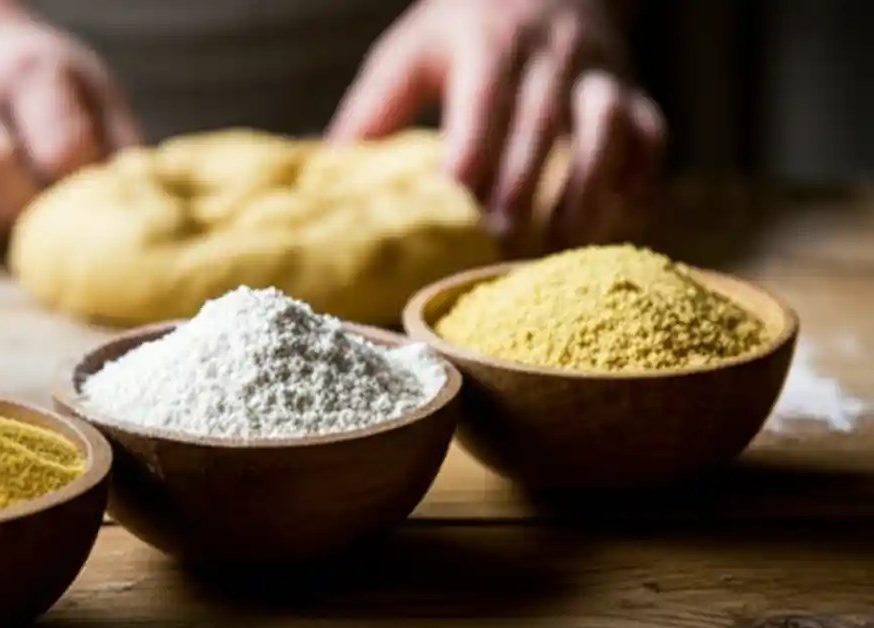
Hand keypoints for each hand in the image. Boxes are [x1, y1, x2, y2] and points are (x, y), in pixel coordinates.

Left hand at [329, 0, 664, 250]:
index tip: (452, 208)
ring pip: (607, 130)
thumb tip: (328, 172)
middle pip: (541, 123)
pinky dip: (639, 185)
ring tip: (558, 243)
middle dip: (522, 185)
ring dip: (587, 189)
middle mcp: (552, 53)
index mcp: (489, 42)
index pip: (481, 101)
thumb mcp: (412, 52)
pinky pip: (652, 140)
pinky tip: (612, 227)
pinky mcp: (636, 94)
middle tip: (499, 243)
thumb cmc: (464, 32)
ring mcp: (601, 72)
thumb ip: (375, 109)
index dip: (470, 155)